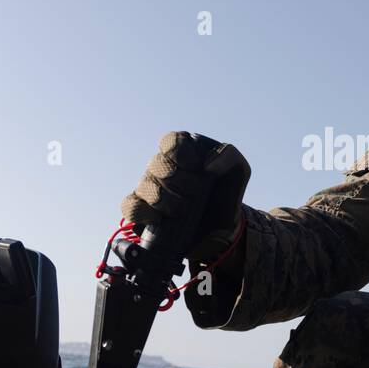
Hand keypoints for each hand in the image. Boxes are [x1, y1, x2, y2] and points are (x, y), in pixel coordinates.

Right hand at [121, 132, 250, 263]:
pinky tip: (159, 219)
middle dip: (179, 182)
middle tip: (196, 195)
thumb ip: (229, 156)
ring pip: (144, 186)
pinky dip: (142, 212)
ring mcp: (150, 187)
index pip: (170, 141)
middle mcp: (162, 166)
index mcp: (182, 150)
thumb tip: (207, 165)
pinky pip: (130, 206)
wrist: (222, 226)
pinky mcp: (143, 210)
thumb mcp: (238, 170)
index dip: (180, 153)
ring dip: (165, 200)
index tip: (196, 167)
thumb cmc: (226, 193)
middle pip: (157, 165)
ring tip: (182, 211)